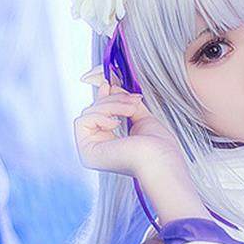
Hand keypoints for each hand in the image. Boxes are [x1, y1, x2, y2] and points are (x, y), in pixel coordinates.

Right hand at [74, 64, 183, 178]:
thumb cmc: (158, 147)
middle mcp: (98, 150)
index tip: (108, 83)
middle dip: (114, 100)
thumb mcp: (141, 118)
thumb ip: (124, 104)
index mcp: (110, 145)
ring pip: (89, 113)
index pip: (97, 116)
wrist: (160, 159)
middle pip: (94, 111)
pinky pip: (82, 121)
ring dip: (112, 106)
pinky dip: (100, 116)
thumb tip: (110, 86)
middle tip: (132, 102)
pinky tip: (116, 124)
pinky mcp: (86, 151)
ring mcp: (91, 152)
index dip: (102, 98)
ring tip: (130, 111)